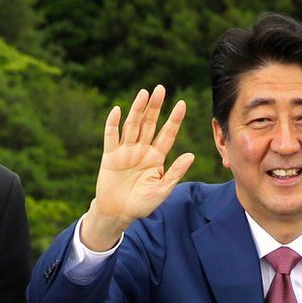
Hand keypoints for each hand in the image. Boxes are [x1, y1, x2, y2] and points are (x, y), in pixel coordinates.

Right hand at [81, 85, 193, 250]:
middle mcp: (142, 150)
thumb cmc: (142, 204)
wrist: (118, 213)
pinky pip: (111, 137)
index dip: (174, 119)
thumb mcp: (162, 190)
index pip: (167, 134)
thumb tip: (191, 155)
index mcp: (156, 157)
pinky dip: (113, 124)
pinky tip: (118, 110)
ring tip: (143, 93)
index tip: (182, 104)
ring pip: (132, 126)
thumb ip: (175, 172)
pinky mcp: (110, 156)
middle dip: (155, 107)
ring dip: (137, 109)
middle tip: (161, 89)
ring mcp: (125, 151)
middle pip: (149, 124)